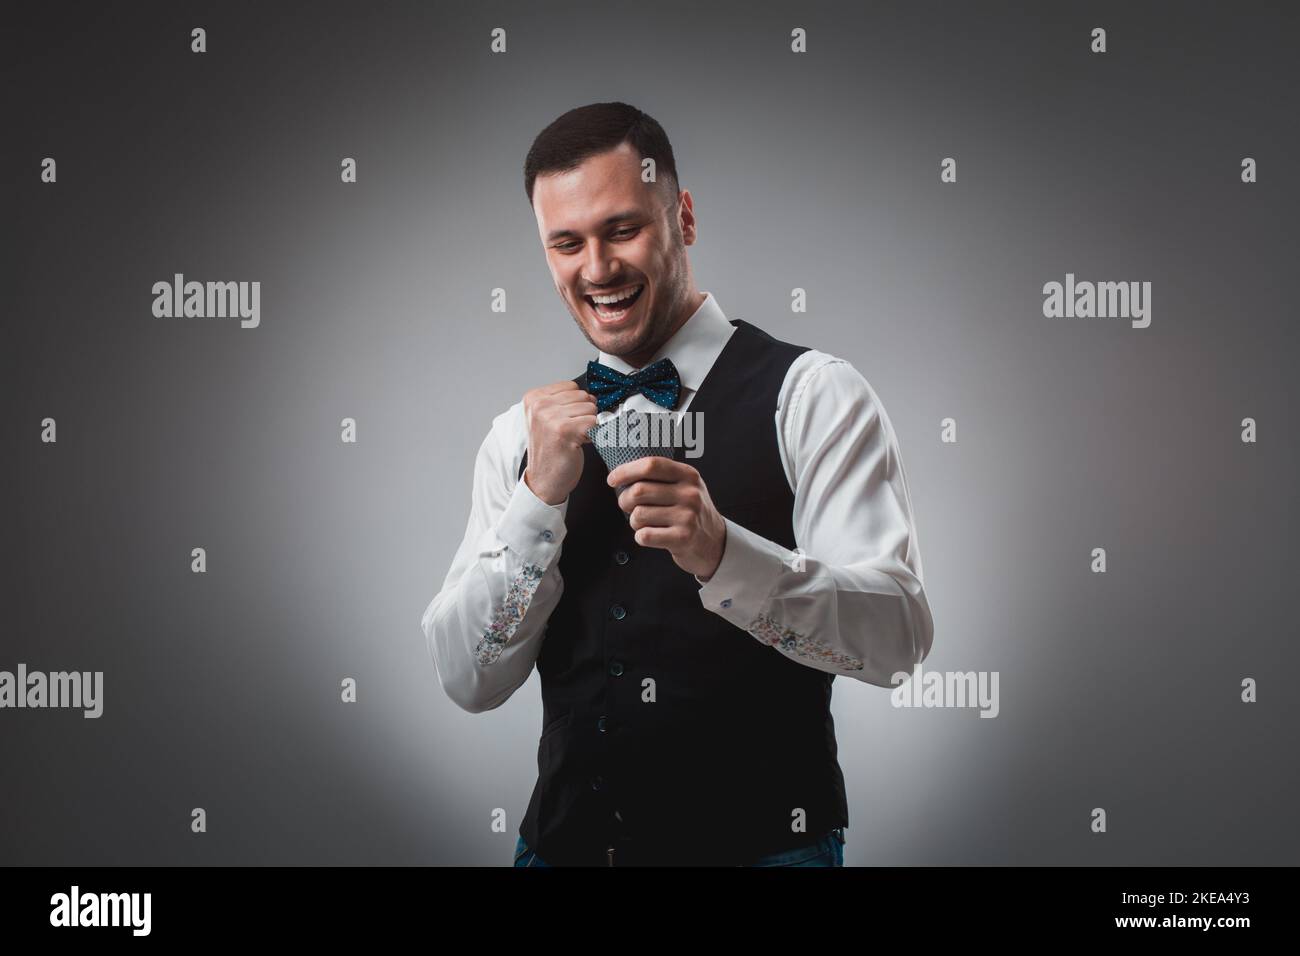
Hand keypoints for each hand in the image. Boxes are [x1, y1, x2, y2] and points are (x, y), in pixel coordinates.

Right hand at [521, 381, 597, 505]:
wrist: (544, 481)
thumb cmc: (550, 451)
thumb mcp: (547, 419)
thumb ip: (563, 402)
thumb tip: (593, 396)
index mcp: (533, 398)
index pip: (572, 387)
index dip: (577, 405)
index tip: (566, 421)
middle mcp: (539, 405)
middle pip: (583, 396)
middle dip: (584, 415)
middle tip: (571, 432)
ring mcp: (550, 417)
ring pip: (591, 408)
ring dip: (588, 426)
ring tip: (573, 438)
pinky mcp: (564, 430)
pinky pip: (594, 422)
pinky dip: (592, 435)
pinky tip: (578, 444)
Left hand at [606, 456, 726, 579]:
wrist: (714, 542)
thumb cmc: (691, 512)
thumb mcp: (685, 486)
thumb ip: (661, 477)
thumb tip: (621, 472)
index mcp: (688, 475)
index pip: (651, 465)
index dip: (626, 471)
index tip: (613, 479)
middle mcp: (689, 493)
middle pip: (639, 491)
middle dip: (625, 500)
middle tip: (628, 506)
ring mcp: (687, 516)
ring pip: (638, 514)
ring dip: (634, 521)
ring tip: (646, 522)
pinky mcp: (682, 538)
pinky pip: (644, 535)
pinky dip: (641, 536)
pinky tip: (652, 534)